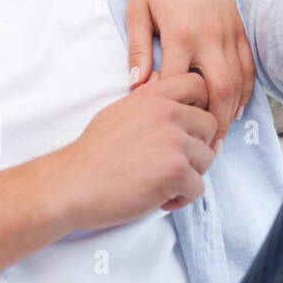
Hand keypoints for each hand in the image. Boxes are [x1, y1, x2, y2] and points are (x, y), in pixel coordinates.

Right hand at [55, 71, 216, 231]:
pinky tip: (159, 198)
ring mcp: (173, 141)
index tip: (187, 125)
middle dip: (197, 145)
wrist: (72, 183)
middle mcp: (166, 113)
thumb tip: (165, 85)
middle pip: (209, 124)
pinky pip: (199, 187)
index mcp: (151, 96)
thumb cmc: (92, 153)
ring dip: (190, 174)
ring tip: (162, 182)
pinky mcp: (177, 171)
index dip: (200, 103)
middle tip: (173, 161)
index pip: (197, 84)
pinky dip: (181, 198)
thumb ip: (148, 101)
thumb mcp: (118, 112)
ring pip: (207, 158)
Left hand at [124, 0, 253, 151]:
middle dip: (212, 123)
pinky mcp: (240, 27)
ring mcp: (230, 32)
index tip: (163, 126)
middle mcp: (210, 36)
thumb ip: (138, 49)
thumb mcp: (136, 10)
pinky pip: (248, 66)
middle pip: (218, 91)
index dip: (172, 108)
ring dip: (231, 111)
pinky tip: (234, 106)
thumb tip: (136, 86)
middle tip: (203, 148)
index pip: (179, 84)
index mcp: (180, 33)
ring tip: (218, 135)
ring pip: (239, 82)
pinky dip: (244, 90)